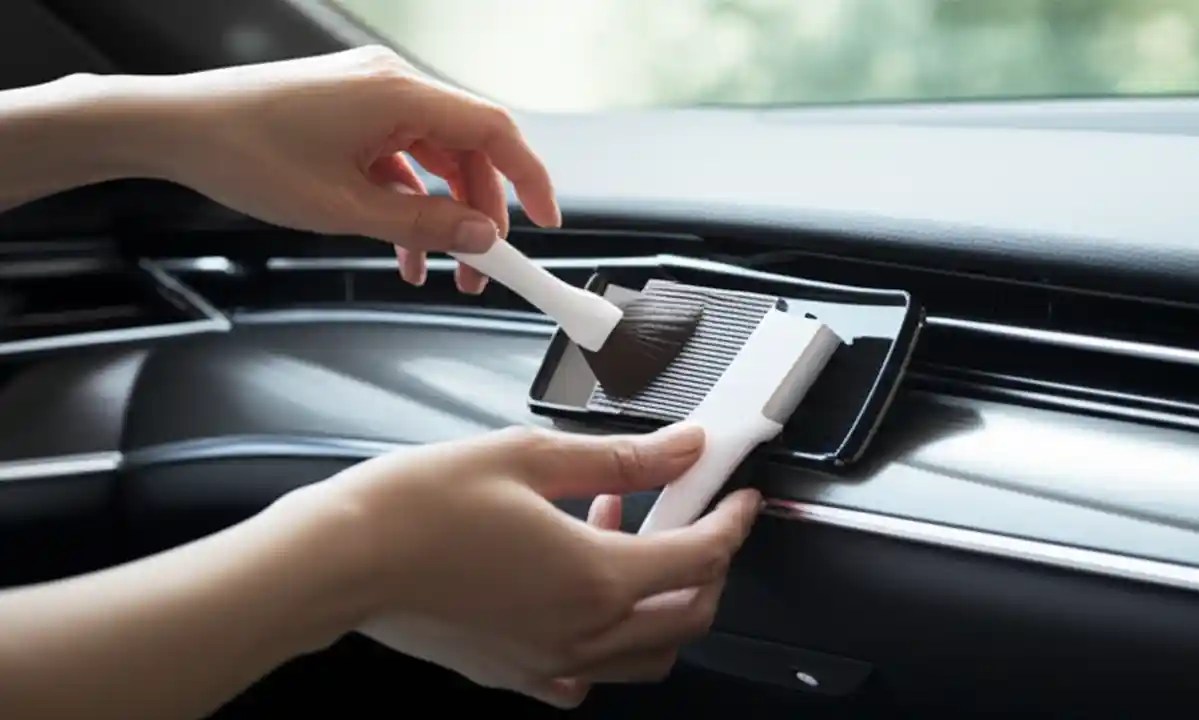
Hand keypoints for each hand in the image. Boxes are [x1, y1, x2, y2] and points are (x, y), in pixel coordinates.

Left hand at [137, 45, 558, 291]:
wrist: (174, 128)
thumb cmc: (244, 153)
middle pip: (468, 151)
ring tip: (440, 270)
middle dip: (481, 214)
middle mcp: (391, 85)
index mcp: (398, 94)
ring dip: (443, 215)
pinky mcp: (349, 111)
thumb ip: (424, 226)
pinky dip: (408, 202)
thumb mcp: (344, 208)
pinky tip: (400, 246)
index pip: (494, 131)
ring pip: (435, 159)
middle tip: (481, 270)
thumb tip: (481, 237)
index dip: (530, 178)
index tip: (547, 222)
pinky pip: (400, 159)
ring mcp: (369, 96)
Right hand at [295, 422, 761, 708]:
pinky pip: (588, 677)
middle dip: (710, 569)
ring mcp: (547, 663)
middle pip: (688, 616)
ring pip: (646, 656)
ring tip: (625, 541)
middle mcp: (581, 633)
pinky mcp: (513, 676)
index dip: (731, 522)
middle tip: (695, 520)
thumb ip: (621, 459)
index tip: (739, 499)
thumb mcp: (530, 457)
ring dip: (662, 604)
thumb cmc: (420, 505)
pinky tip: (584, 597)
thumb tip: (684, 449)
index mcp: (595, 577)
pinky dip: (610, 644)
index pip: (700, 556)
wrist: (341, 559)